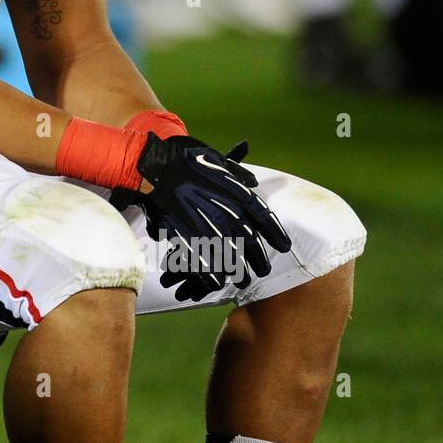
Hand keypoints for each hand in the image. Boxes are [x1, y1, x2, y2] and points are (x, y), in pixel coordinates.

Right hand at [137, 135, 290, 301]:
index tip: (284, 247)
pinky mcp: (189, 239)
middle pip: (251, 245)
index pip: (266, 220)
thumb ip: (239, 174)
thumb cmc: (187, 161)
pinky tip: (217, 283)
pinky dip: (212, 276)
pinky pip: (205, 264)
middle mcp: (229, 214)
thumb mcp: (219, 160)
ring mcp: (209, 228)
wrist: (159, 168)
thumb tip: (253, 182)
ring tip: (242, 281)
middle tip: (262, 270)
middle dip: (259, 261)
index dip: (277, 236)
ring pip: (231, 259)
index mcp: (239, 195)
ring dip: (239, 273)